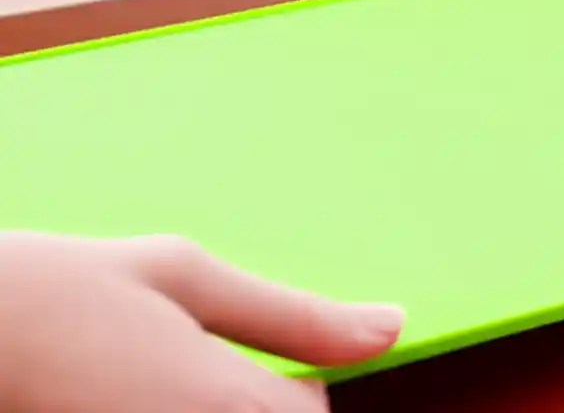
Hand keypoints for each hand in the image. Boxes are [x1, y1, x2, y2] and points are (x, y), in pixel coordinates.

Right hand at [0, 232, 403, 411]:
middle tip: (169, 368)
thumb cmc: (60, 292)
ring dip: (206, 406)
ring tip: (137, 381)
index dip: (283, 379)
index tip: (220, 349)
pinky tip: (118, 393)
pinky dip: (162, 412)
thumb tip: (391, 327)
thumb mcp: (184, 277)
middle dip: (244, 401)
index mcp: (229, 404)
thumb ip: (297, 315)